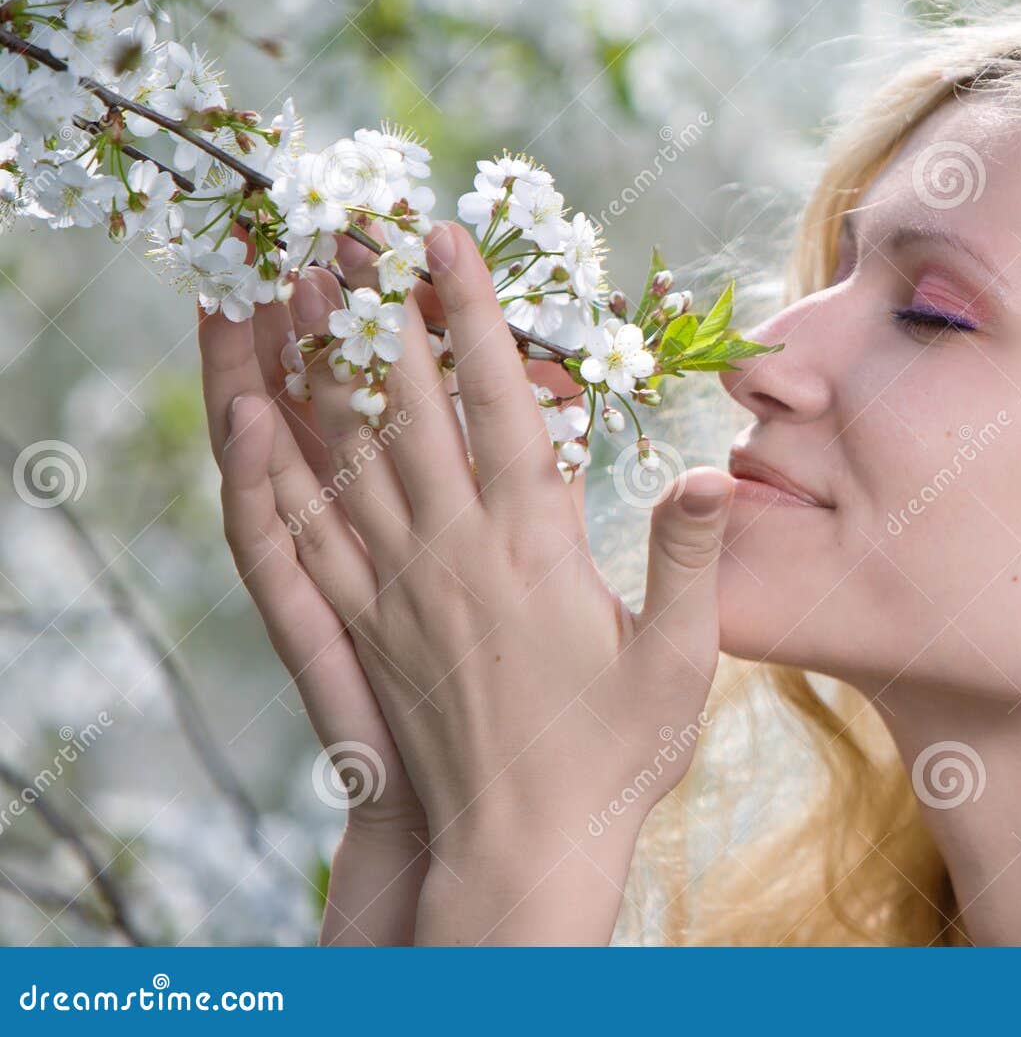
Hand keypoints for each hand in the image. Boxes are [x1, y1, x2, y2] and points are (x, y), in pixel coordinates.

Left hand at [225, 220, 733, 940]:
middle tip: (350, 234)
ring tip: (297, 295)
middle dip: (378, 310)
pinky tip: (256, 423)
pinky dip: (277, 469)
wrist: (522, 845)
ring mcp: (397, 587)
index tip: (447, 239)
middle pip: (407, 406)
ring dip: (322, 367)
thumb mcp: (680, 661)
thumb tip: (705, 475)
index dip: (473, 312)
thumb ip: (688, 561)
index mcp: (534, 546)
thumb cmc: (615, 753)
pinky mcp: (365, 626)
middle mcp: (453, 551)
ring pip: (347, 455)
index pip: (500, 402)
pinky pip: (305, 535)